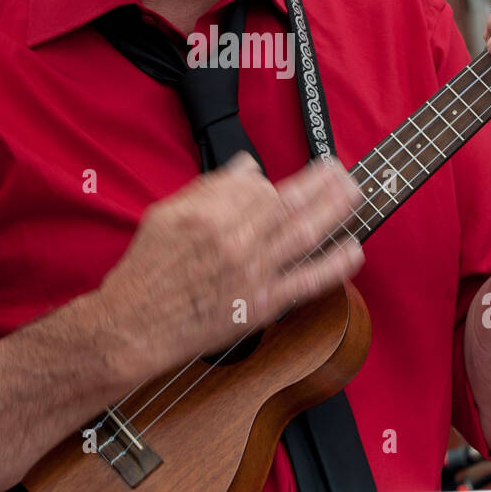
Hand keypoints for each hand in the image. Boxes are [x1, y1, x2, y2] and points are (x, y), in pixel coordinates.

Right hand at [94, 153, 365, 382]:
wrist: (135, 324)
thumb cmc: (147, 270)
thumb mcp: (166, 214)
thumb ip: (209, 188)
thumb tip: (248, 167)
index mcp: (209, 213)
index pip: (256, 185)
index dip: (271, 182)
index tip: (277, 185)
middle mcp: (234, 239)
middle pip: (287, 201)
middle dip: (319, 182)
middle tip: (341, 168)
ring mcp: (251, 272)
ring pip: (302, 232)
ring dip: (334, 210)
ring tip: (354, 192)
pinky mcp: (260, 304)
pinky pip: (306, 281)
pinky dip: (333, 266)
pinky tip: (354, 249)